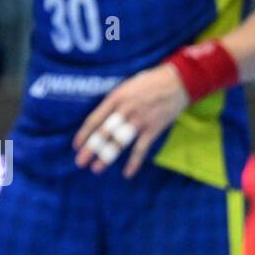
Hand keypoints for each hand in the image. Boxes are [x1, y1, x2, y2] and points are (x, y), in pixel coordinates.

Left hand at [72, 64, 189, 177]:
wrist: (178, 81)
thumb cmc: (148, 82)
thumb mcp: (125, 86)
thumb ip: (113, 103)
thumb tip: (100, 119)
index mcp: (115, 98)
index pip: (94, 119)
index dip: (84, 134)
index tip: (76, 146)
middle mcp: (125, 110)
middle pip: (104, 133)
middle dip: (90, 149)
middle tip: (80, 162)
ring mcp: (140, 120)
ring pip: (119, 142)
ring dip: (106, 157)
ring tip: (96, 169)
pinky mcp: (154, 128)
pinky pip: (141, 148)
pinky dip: (134, 162)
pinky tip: (127, 174)